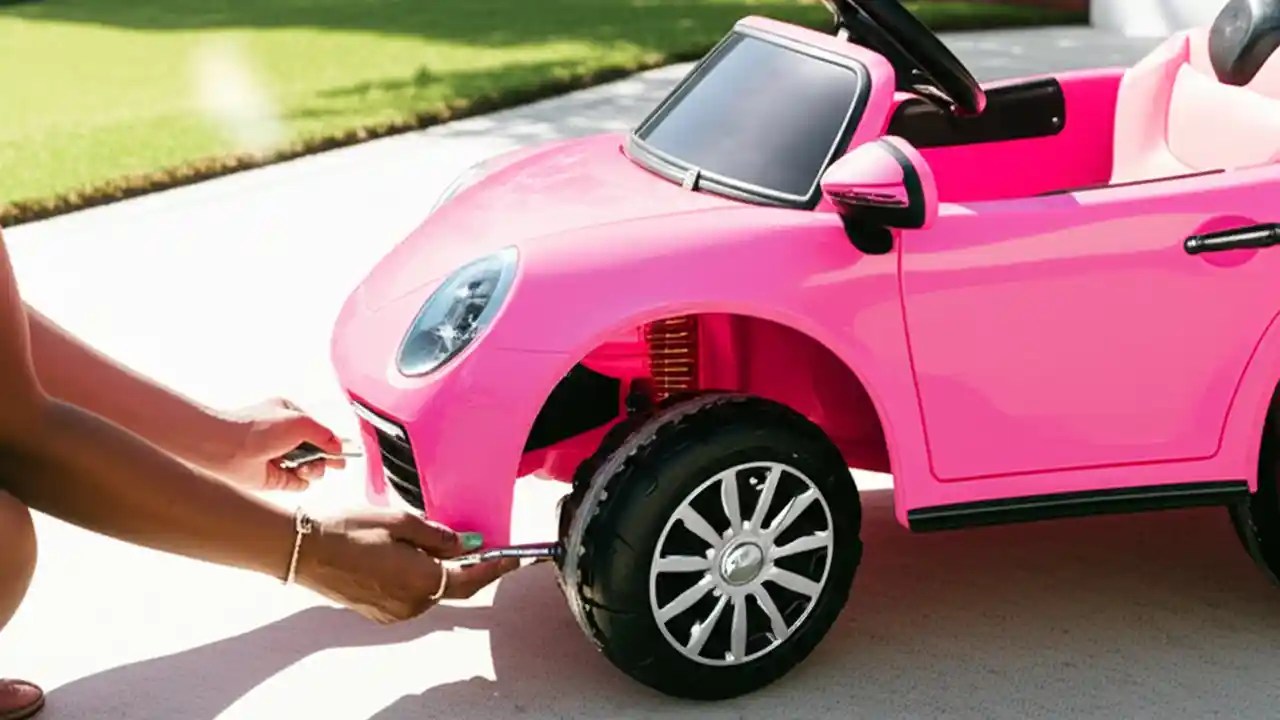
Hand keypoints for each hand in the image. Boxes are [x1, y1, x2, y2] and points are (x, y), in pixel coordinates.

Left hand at [215, 397, 346, 491]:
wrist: (227, 447)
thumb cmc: (258, 427)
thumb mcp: (301, 421)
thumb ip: (325, 434)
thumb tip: (339, 447)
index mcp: (291, 417)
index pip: (320, 431)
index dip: (333, 441)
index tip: (344, 451)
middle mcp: (285, 438)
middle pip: (318, 451)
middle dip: (327, 457)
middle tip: (336, 464)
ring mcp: (280, 458)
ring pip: (311, 468)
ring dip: (314, 469)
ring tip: (306, 467)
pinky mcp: (274, 478)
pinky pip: (297, 484)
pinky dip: (300, 481)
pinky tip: (296, 475)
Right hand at [296, 510, 519, 622]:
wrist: (305, 550)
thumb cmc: (348, 531)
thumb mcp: (401, 522)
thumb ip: (439, 535)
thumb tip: (467, 542)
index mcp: (422, 581)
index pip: (472, 579)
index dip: (496, 568)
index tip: (514, 559)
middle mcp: (412, 604)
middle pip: (453, 587)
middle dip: (469, 567)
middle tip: (480, 546)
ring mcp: (394, 612)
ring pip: (431, 591)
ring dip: (441, 571)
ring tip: (438, 544)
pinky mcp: (379, 612)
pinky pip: (412, 596)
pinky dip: (420, 578)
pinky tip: (412, 557)